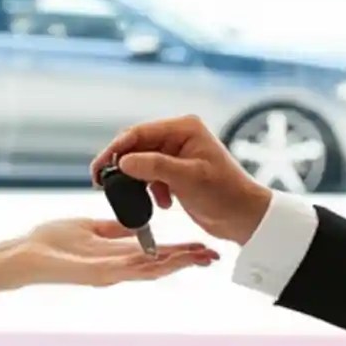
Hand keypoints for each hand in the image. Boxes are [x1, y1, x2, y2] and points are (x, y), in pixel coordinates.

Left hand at [17, 217, 218, 286]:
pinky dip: (150, 267)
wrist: (26, 254)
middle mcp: (119, 266)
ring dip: (177, 264)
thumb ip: (114, 228)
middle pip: (161, 264)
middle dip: (188, 260)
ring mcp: (110, 272)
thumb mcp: (90, 227)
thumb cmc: (51, 242)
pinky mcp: (97, 274)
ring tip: (200, 258)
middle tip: (214, 255)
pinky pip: (129, 270)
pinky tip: (167, 262)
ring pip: (151, 270)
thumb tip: (135, 225)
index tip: (204, 246)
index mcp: (119, 253)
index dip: (181, 250)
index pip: (157, 252)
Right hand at [90, 115, 271, 244]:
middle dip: (123, 165)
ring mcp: (178, 154)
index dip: (117, 149)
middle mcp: (180, 136)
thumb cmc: (226, 194)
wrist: (245, 218)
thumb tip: (124, 161)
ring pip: (142, 162)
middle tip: (103, 182)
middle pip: (138, 145)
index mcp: (185, 128)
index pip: (140, 132)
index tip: (101, 166)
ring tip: (135, 197)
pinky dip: (151, 190)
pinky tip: (162, 203)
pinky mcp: (177, 172)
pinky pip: (152, 176)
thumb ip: (155, 166)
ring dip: (138, 180)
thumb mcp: (188, 178)